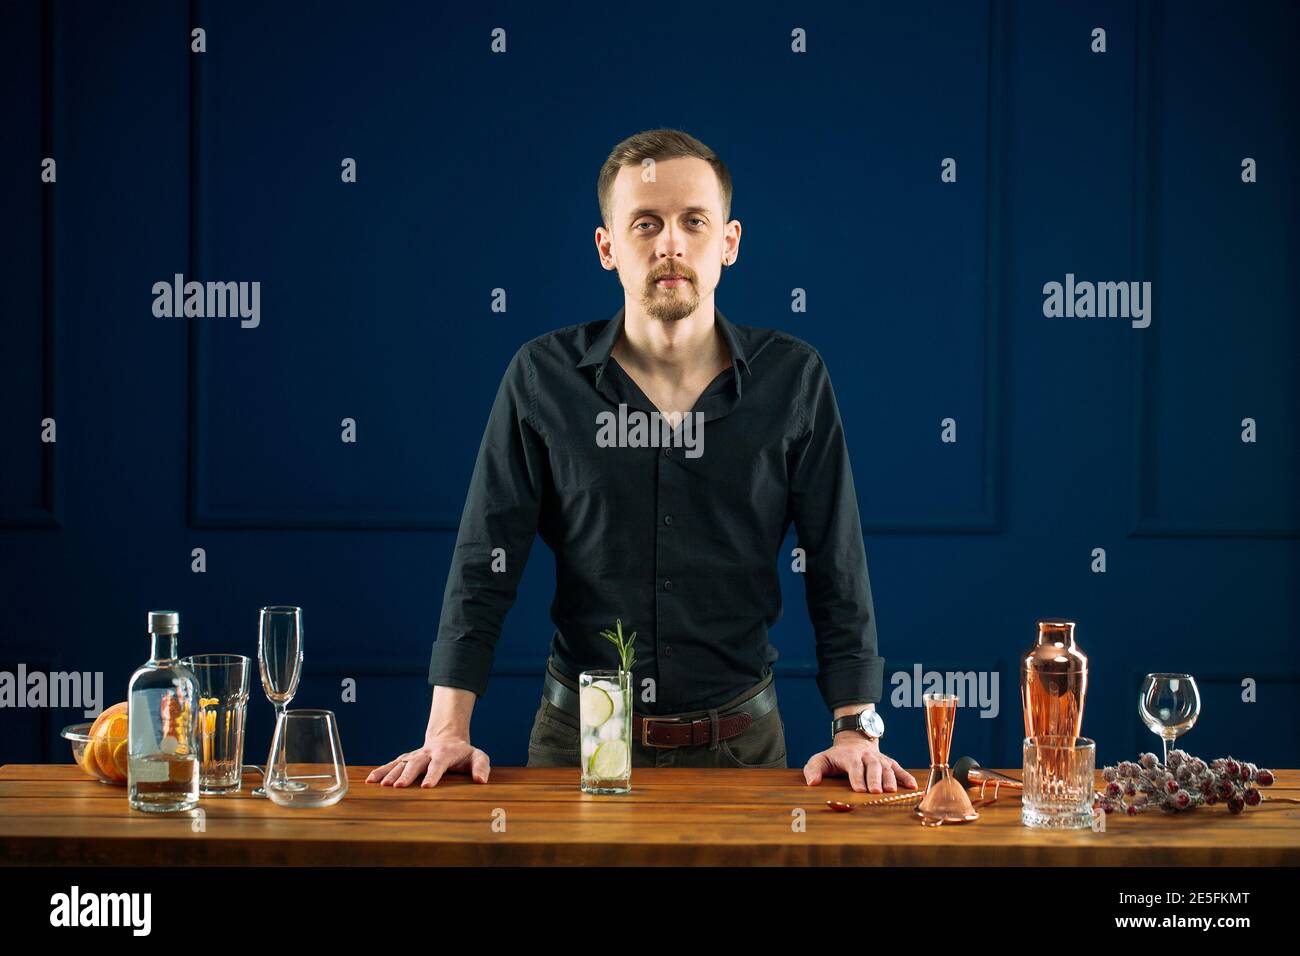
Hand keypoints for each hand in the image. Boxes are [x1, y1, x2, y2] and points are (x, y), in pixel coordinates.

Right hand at [365, 735, 490, 787]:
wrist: (447, 739)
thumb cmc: (464, 753)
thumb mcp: (478, 756)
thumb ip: (481, 766)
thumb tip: (481, 780)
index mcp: (444, 753)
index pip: (439, 763)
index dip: (433, 774)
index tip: (426, 787)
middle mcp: (426, 753)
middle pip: (416, 763)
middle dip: (407, 775)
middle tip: (398, 787)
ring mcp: (414, 755)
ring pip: (401, 763)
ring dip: (391, 773)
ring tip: (382, 786)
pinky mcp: (405, 759)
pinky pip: (391, 764)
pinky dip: (380, 771)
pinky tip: (370, 781)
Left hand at [803, 734, 918, 792]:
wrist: (853, 741)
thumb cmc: (835, 757)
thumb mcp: (821, 759)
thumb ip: (814, 769)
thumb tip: (812, 782)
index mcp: (849, 756)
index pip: (854, 766)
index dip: (857, 777)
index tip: (859, 789)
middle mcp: (866, 756)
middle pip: (872, 766)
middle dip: (874, 779)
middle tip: (876, 792)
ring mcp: (879, 758)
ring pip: (886, 767)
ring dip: (890, 778)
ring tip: (891, 791)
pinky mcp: (888, 762)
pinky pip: (898, 768)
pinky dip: (906, 777)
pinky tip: (912, 787)